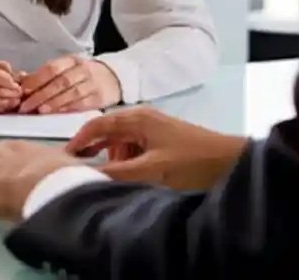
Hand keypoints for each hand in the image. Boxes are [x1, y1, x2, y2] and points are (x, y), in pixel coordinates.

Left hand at [18, 56, 120, 112]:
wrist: (115, 77)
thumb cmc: (84, 74)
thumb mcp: (68, 68)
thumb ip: (48, 76)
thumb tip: (22, 83)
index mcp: (71, 60)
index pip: (51, 68)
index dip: (36, 79)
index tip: (23, 90)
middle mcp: (82, 70)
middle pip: (60, 81)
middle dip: (41, 94)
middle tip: (25, 105)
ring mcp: (92, 83)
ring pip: (71, 93)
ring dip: (54, 102)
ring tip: (39, 110)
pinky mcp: (99, 97)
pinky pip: (82, 103)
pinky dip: (68, 108)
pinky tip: (57, 112)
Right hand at [65, 107, 249, 190]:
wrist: (234, 163)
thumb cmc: (193, 163)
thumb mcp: (151, 170)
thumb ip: (117, 173)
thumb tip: (85, 176)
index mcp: (137, 118)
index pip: (97, 124)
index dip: (78, 141)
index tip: (64, 159)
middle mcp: (144, 119)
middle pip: (108, 132)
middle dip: (94, 151)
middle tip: (81, 171)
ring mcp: (156, 129)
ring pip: (123, 143)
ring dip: (114, 159)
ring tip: (111, 179)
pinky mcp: (165, 142)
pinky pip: (137, 149)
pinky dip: (129, 162)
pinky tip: (133, 178)